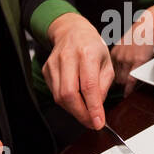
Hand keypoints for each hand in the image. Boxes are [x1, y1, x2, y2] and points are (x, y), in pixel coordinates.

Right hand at [42, 13, 112, 129]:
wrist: (71, 31)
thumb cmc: (92, 47)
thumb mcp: (107, 63)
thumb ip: (104, 86)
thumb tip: (97, 108)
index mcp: (87, 53)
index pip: (88, 86)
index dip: (93, 108)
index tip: (98, 122)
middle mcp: (68, 57)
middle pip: (69, 94)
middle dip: (81, 114)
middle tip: (91, 122)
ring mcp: (54, 64)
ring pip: (60, 97)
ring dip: (74, 110)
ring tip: (85, 112)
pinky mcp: (46, 70)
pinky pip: (55, 93)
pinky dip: (67, 102)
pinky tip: (76, 99)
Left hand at [111, 0, 153, 94]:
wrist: (153, 21)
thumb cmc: (145, 30)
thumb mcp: (129, 42)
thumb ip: (125, 54)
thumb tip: (126, 65)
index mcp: (115, 51)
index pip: (109, 72)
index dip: (111, 80)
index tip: (111, 87)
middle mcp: (118, 55)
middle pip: (114, 77)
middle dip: (117, 85)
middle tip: (120, 92)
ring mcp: (127, 59)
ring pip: (122, 80)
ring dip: (124, 87)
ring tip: (127, 93)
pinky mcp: (138, 61)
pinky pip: (131, 79)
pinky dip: (129, 89)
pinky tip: (128, 94)